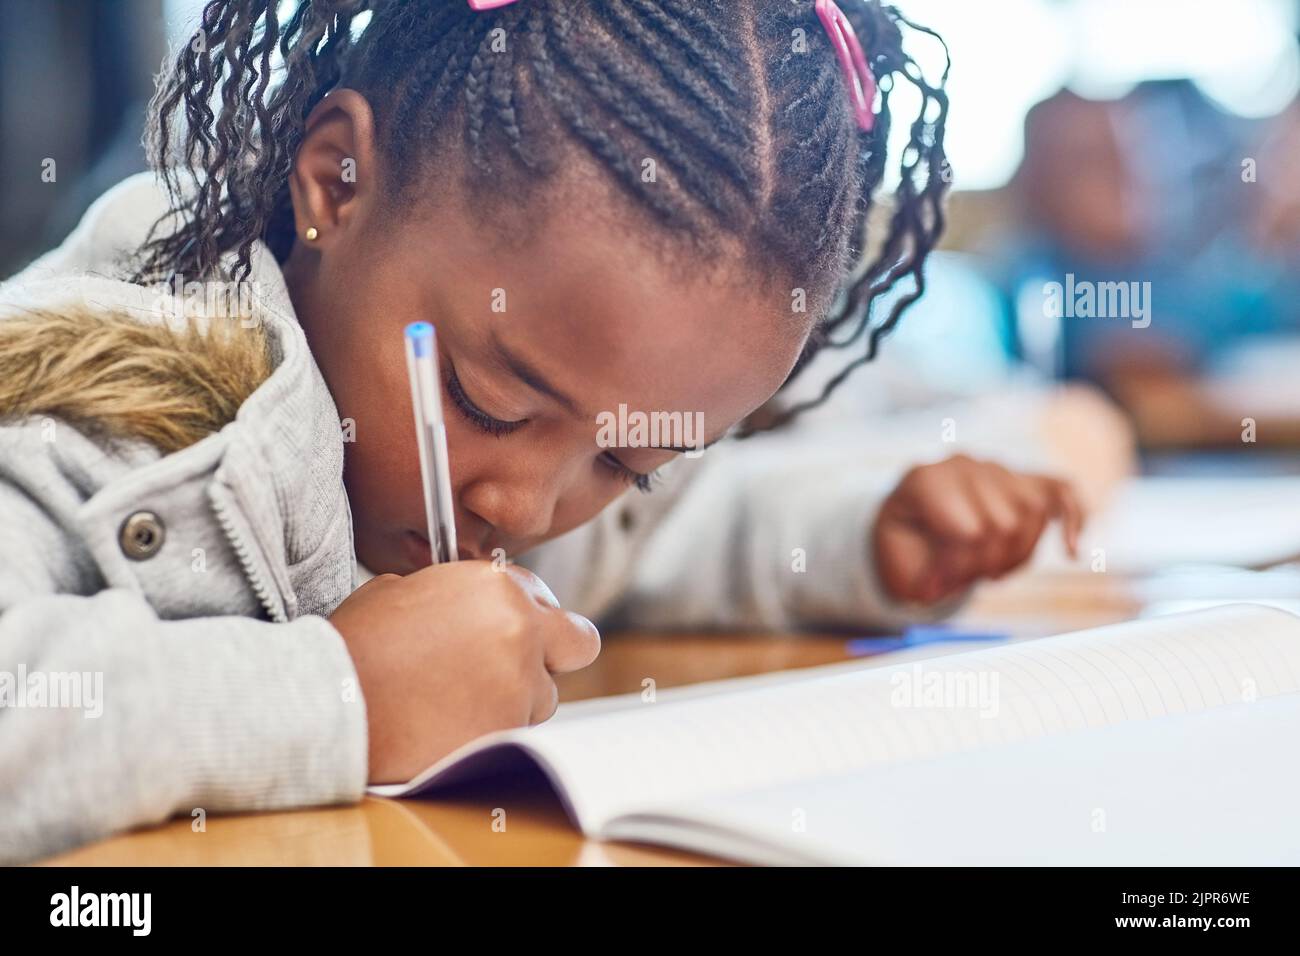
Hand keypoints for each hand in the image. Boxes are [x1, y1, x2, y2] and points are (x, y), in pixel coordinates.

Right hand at [328, 561, 600, 783]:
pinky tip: (451, 726)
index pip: (541, 593)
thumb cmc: (357, 647)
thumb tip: (463, 604)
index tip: (507, 629)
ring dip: (515, 699)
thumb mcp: (401, 592)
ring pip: (544, 695)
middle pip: (578, 642)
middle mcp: (520, 629)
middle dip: (555, 652)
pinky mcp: (509, 730)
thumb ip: (452, 593)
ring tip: (459, 703)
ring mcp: (519, 682)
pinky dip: (493, 730)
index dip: (524, 613)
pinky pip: (519, 730)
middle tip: (521, 665)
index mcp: (495, 585)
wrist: (333, 704)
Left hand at [872, 454, 1084, 604]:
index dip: (958, 571)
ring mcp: (994, 468)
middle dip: (987, 566)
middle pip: (1006, 523)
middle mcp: (963, 465)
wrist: (906, 520)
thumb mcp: (896, 562)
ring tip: (989, 572)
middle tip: (962, 583)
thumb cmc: (902, 545)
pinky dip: (1072, 520)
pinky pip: (1061, 492)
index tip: (934, 589)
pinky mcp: (1020, 478)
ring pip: (1033, 512)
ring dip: (1017, 555)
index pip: (969, 531)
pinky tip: (1071, 551)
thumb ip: (919, 578)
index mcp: (926, 479)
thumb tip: (937, 591)